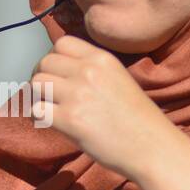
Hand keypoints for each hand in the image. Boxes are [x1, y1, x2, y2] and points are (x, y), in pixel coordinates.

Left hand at [29, 34, 171, 183]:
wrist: (152, 146)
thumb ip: (93, 71)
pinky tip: (51, 124)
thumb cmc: (138, 118)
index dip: (55, 59)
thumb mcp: (119, 79)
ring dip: (38, 96)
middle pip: (45, 62)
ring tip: (50, 109)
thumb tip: (61, 74)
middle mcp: (88, 71)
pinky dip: (39, 117)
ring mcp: (77, 94)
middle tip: (48, 95)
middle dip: (42, 77)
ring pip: (36, 84)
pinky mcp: (70, 119)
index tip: (58, 75)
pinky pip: (37, 110)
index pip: (61, 43)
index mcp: (102, 58)